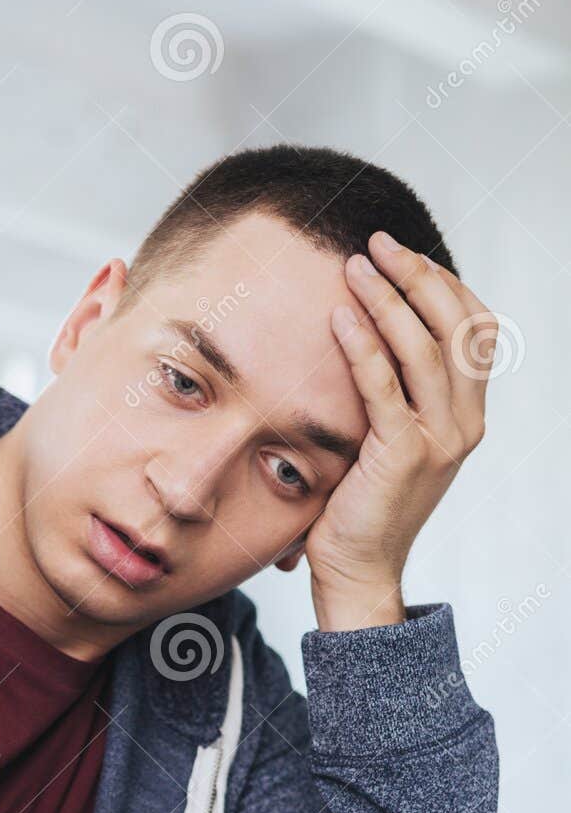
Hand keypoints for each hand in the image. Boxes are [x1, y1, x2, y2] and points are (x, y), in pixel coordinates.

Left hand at [304, 231, 497, 630]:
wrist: (358, 570)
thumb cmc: (362, 502)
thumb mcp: (391, 436)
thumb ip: (396, 390)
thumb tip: (370, 330)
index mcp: (468, 412)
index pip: (474, 328)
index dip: (444, 283)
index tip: (404, 256)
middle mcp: (465, 421)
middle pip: (455, 325)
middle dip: (418, 275)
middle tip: (377, 242)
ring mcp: (440, 439)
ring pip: (424, 347)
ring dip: (388, 298)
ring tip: (354, 266)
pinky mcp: (403, 455)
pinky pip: (384, 386)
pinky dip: (362, 346)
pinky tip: (339, 317)